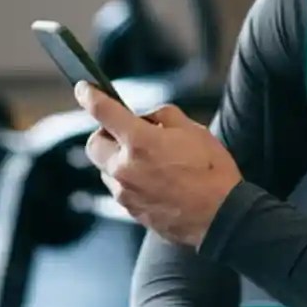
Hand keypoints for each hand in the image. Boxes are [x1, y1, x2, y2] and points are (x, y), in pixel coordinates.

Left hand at [75, 82, 242, 248]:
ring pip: (107, 170)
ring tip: (149, 162)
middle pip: (94, 145)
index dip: (89, 95)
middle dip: (106, 135)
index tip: (84, 89)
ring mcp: (126, 194)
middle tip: (127, 133)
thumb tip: (147, 119)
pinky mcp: (132, 212)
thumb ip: (163, 116)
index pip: (103, 111)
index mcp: (139, 142)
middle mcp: (125, 168)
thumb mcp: (193, 130)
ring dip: (119, 161)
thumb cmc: (212, 172)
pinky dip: (131, 181)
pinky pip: (122, 190)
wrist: (222, 216)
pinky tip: (156, 182)